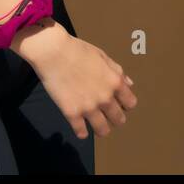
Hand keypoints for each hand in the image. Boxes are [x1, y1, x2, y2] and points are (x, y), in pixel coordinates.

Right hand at [12, 20, 136, 139]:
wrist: (54, 52)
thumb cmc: (79, 50)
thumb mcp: (102, 56)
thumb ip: (117, 71)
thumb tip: (129, 84)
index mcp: (114, 82)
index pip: (130, 103)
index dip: (125, 104)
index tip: (119, 103)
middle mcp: (105, 98)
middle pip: (119, 119)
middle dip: (115, 118)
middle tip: (108, 115)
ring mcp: (89, 108)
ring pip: (103, 131)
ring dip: (101, 129)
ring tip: (96, 124)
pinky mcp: (72, 114)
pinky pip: (82, 133)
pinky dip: (82, 132)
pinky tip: (80, 127)